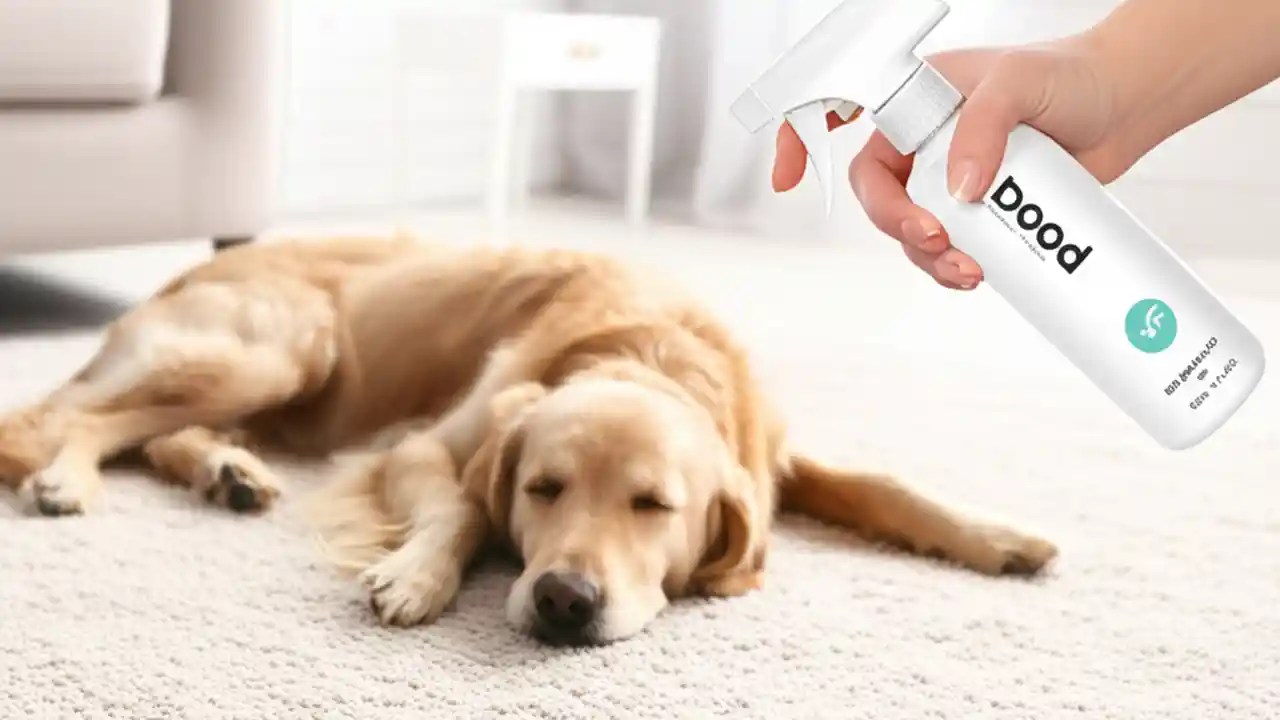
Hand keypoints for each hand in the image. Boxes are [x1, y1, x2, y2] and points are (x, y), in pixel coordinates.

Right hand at [772, 40, 1133, 289]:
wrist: (1126, 106)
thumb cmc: (1069, 77)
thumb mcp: (1019, 85)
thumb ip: (982, 129)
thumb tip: (959, 192)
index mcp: (916, 99)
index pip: (838, 112)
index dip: (799, 142)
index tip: (786, 180)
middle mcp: (924, 141)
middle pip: (877, 194)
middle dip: (897, 224)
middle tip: (935, 239)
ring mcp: (949, 180)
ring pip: (911, 231)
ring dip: (929, 257)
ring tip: (970, 270)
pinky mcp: (981, 214)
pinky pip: (949, 249)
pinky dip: (955, 268)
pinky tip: (979, 273)